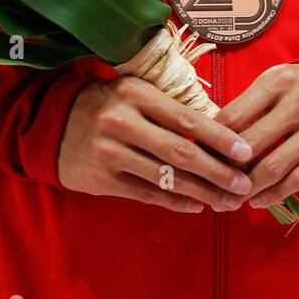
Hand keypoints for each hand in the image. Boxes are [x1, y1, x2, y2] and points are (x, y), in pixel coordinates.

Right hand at [57, 75, 256, 212]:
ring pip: (166, 177)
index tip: (246, 151)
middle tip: (243, 184)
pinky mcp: (103, 178)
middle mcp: (123, 121)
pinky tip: (196, 206)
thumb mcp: (133, 92)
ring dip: (202, 192)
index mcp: (136, 93)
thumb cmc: (106, 105)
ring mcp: (111, 151)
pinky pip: (147, 193)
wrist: (52, 125)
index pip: (187, 118)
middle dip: (217, 171)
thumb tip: (218, 128)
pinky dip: (175, 201)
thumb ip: (167, 107)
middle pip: (180, 151)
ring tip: (227, 201)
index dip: (219, 137)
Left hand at [213, 62, 298, 209]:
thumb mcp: (275, 81)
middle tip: (211, 186)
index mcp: (277, 82)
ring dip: (248, 188)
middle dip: (226, 170)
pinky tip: (259, 200)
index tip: (201, 157)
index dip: (212, 141)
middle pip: (251, 144)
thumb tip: (212, 137)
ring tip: (231, 199)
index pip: (234, 116)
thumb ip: (248, 104)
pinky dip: (275, 195)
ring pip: (274, 167)